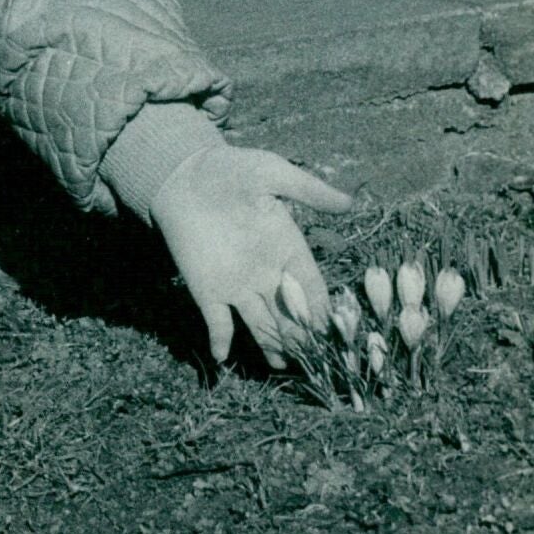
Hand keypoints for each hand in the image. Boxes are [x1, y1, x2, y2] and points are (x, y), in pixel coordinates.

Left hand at [148, 141, 353, 368]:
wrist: (182, 173)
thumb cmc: (230, 168)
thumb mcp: (270, 172)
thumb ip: (307, 190)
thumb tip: (350, 203)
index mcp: (288, 249)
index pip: (311, 287)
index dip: (322, 308)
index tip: (333, 330)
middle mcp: (267, 274)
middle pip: (290, 314)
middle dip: (300, 337)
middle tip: (311, 359)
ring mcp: (237, 285)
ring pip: (261, 324)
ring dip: (271, 345)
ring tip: (281, 365)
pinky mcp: (207, 290)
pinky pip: (217, 321)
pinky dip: (220, 339)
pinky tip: (223, 355)